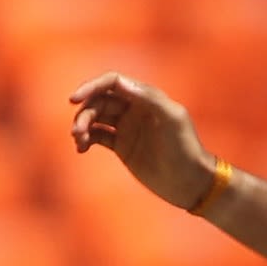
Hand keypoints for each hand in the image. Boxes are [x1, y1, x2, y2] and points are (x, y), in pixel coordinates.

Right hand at [70, 73, 215, 209]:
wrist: (191, 182)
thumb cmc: (186, 148)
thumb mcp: (172, 119)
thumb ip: (149, 98)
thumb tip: (120, 83)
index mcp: (145, 97)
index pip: (112, 82)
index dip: (91, 86)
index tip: (75, 99)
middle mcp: (133, 108)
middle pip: (99, 101)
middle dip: (85, 113)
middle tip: (77, 132)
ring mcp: (126, 127)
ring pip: (95, 118)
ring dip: (82, 126)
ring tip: (79, 141)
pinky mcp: (122, 146)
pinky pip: (97, 136)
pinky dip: (86, 139)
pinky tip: (82, 149)